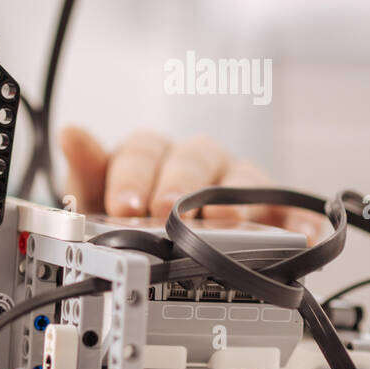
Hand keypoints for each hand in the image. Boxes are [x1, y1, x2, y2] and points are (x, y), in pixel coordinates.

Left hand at [59, 125, 323, 242]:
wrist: (160, 236)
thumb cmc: (130, 211)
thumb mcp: (97, 195)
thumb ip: (87, 169)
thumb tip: (70, 132)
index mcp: (154, 153)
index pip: (144, 151)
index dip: (133, 177)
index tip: (122, 205)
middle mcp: (196, 161)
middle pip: (193, 159)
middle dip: (179, 185)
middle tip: (166, 210)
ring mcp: (234, 183)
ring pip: (240, 179)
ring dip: (233, 199)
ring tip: (224, 221)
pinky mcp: (269, 208)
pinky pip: (289, 209)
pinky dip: (298, 219)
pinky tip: (298, 234)